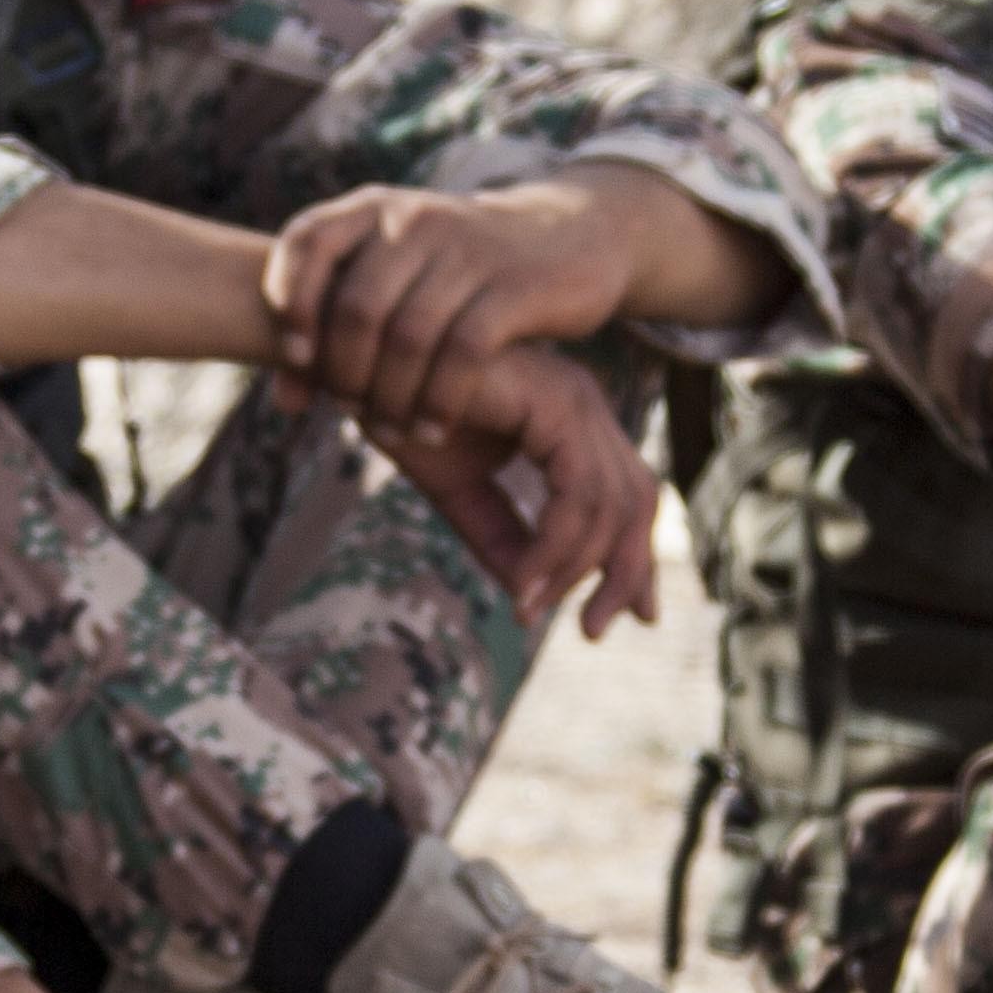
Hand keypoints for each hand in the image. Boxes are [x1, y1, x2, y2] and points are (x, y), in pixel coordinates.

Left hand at [260, 178, 642, 437]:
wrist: (567, 236)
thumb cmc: (460, 270)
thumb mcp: (399, 271)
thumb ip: (338, 321)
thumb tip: (284, 400)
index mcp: (375, 207)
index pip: (307, 241)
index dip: (290, 303)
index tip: (298, 359)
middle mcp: (417, 220)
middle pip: (357, 307)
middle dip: (345, 371)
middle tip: (351, 410)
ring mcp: (468, 251)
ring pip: (409, 336)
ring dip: (391, 397)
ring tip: (391, 431)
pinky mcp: (515, 287)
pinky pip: (463, 353)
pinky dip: (440, 401)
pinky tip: (432, 430)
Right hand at [366, 340, 664, 636]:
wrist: (355, 361)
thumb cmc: (400, 411)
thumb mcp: (459, 490)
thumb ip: (501, 536)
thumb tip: (531, 598)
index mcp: (569, 418)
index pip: (629, 494)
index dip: (634, 558)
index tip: (623, 617)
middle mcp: (582, 403)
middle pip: (637, 499)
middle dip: (627, 572)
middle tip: (594, 631)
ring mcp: (572, 398)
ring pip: (608, 504)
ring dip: (572, 569)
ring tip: (529, 606)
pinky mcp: (553, 402)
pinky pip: (577, 493)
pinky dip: (555, 547)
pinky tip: (524, 584)